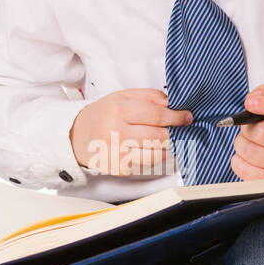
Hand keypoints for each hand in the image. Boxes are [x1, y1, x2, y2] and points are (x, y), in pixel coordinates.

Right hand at [69, 88, 192, 176]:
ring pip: (157, 153)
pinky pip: (148, 164)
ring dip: (166, 146)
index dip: (176, 117)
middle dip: (173, 132)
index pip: (156, 115)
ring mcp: (119, 154)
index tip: (186, 117)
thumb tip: (172, 103)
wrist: (77, 137)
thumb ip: (149, 96)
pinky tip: (148, 148)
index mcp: (118, 110)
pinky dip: (154, 155)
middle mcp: (117, 133)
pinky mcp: (121, 169)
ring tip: (164, 138)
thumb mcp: (122, 96)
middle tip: (178, 128)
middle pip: (160, 137)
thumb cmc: (102, 115)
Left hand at [230, 83, 263, 179]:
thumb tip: (253, 99)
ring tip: (252, 144)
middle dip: (248, 128)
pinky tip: (250, 159)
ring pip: (248, 149)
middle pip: (261, 131)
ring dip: (242, 144)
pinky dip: (238, 160)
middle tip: (252, 129)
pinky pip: (240, 165)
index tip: (250, 103)